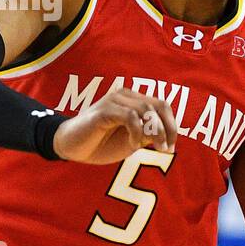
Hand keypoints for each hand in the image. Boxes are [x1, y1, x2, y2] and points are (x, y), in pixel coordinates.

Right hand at [52, 89, 177, 163]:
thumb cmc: (103, 144)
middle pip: (159, 106)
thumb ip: (149, 134)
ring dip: (154, 132)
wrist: (72, 148)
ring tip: (148, 147)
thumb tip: (166, 133)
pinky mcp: (104, 110)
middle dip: (167, 129)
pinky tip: (133, 144)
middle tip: (164, 150)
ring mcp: (114, 100)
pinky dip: (137, 132)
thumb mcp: (133, 141)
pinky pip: (130, 117)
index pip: (163, 105)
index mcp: (134, 100)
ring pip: (146, 110)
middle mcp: (125, 96)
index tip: (171, 147)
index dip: (172, 125)